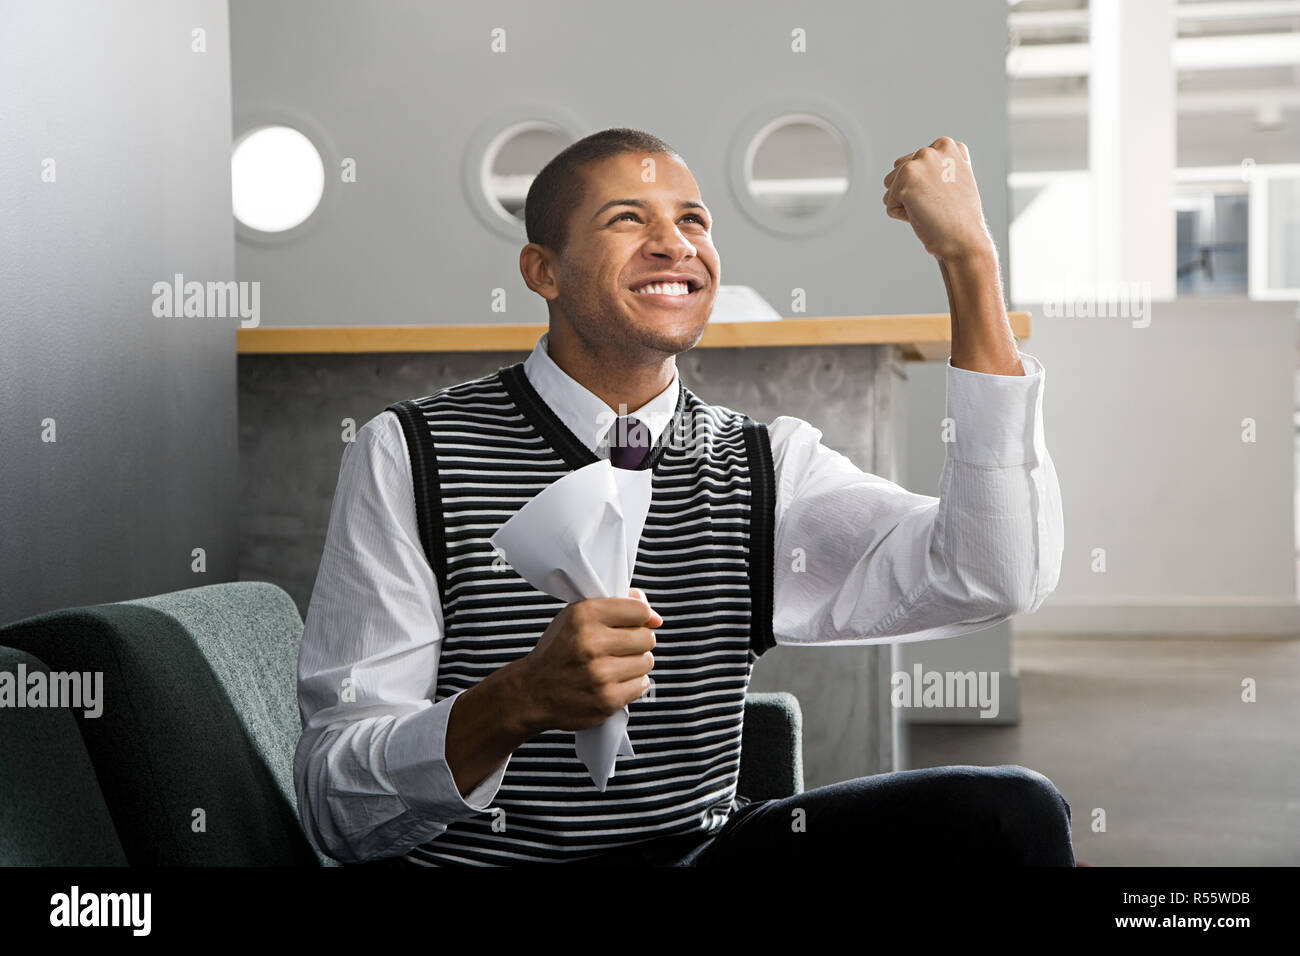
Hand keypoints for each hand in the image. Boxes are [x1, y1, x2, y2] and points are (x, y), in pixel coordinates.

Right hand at [517, 587, 658, 732]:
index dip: (642, 617)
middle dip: (638, 642)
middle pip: (647, 637)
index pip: (639, 610)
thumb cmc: (558, 650)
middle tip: (619, 648)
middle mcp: (591, 642)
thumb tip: (654, 616)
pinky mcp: (607, 699)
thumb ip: (614, 606)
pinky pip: (642, 685)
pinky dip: (632, 684)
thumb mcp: (575, 616)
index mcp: (584, 615)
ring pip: (647, 662)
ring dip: (636, 664)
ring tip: (614, 665)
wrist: (532, 692)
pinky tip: (613, 681)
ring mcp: (600, 673)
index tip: (634, 624)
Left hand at [881, 136, 993, 263]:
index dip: (926, 188)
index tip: (946, 196)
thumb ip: (937, 164)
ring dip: (905, 203)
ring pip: (890, 187)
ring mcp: (918, 162)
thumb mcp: (956, 179)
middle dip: (912, 194)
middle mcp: (932, 149)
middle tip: (937, 205)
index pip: (913, 165)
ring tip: (930, 209)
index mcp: (946, 145)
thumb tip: (909, 161)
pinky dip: (902, 215)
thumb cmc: (959, 217)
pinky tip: (923, 216)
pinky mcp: (906, 179)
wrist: (965, 239)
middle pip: (898, 174)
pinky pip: (889, 204)